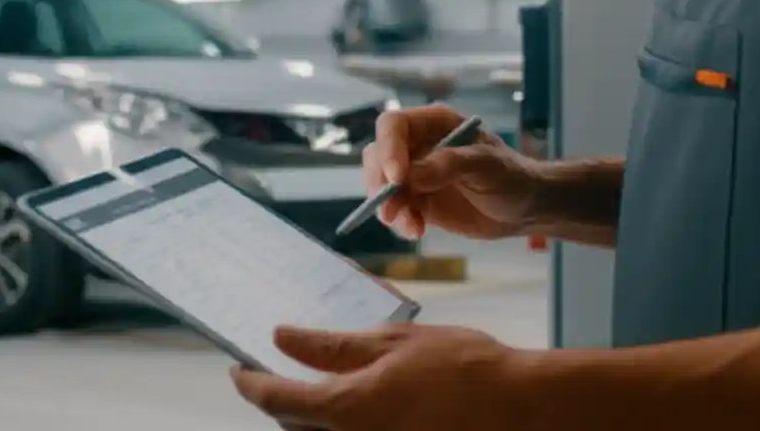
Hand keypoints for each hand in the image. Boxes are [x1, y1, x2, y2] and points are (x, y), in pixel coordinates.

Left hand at [231, 324, 528, 430]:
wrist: (521, 408)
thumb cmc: (463, 368)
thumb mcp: (394, 343)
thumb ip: (333, 346)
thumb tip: (283, 338)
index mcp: (347, 409)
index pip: (276, 401)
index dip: (251, 384)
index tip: (238, 369)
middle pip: (295, 427)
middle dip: (283, 401)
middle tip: (283, 370)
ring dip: (315, 415)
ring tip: (324, 384)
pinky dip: (347, 423)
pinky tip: (363, 402)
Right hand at [364, 105, 542, 239]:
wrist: (526, 208)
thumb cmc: (513, 176)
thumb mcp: (487, 166)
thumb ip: (449, 166)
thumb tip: (408, 177)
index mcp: (434, 124)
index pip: (393, 126)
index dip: (388, 149)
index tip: (396, 179)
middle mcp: (418, 145)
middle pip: (378, 156)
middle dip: (380, 184)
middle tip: (392, 210)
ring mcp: (415, 174)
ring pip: (381, 186)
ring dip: (389, 208)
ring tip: (413, 227)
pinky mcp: (418, 202)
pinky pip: (395, 210)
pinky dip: (400, 223)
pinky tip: (418, 232)